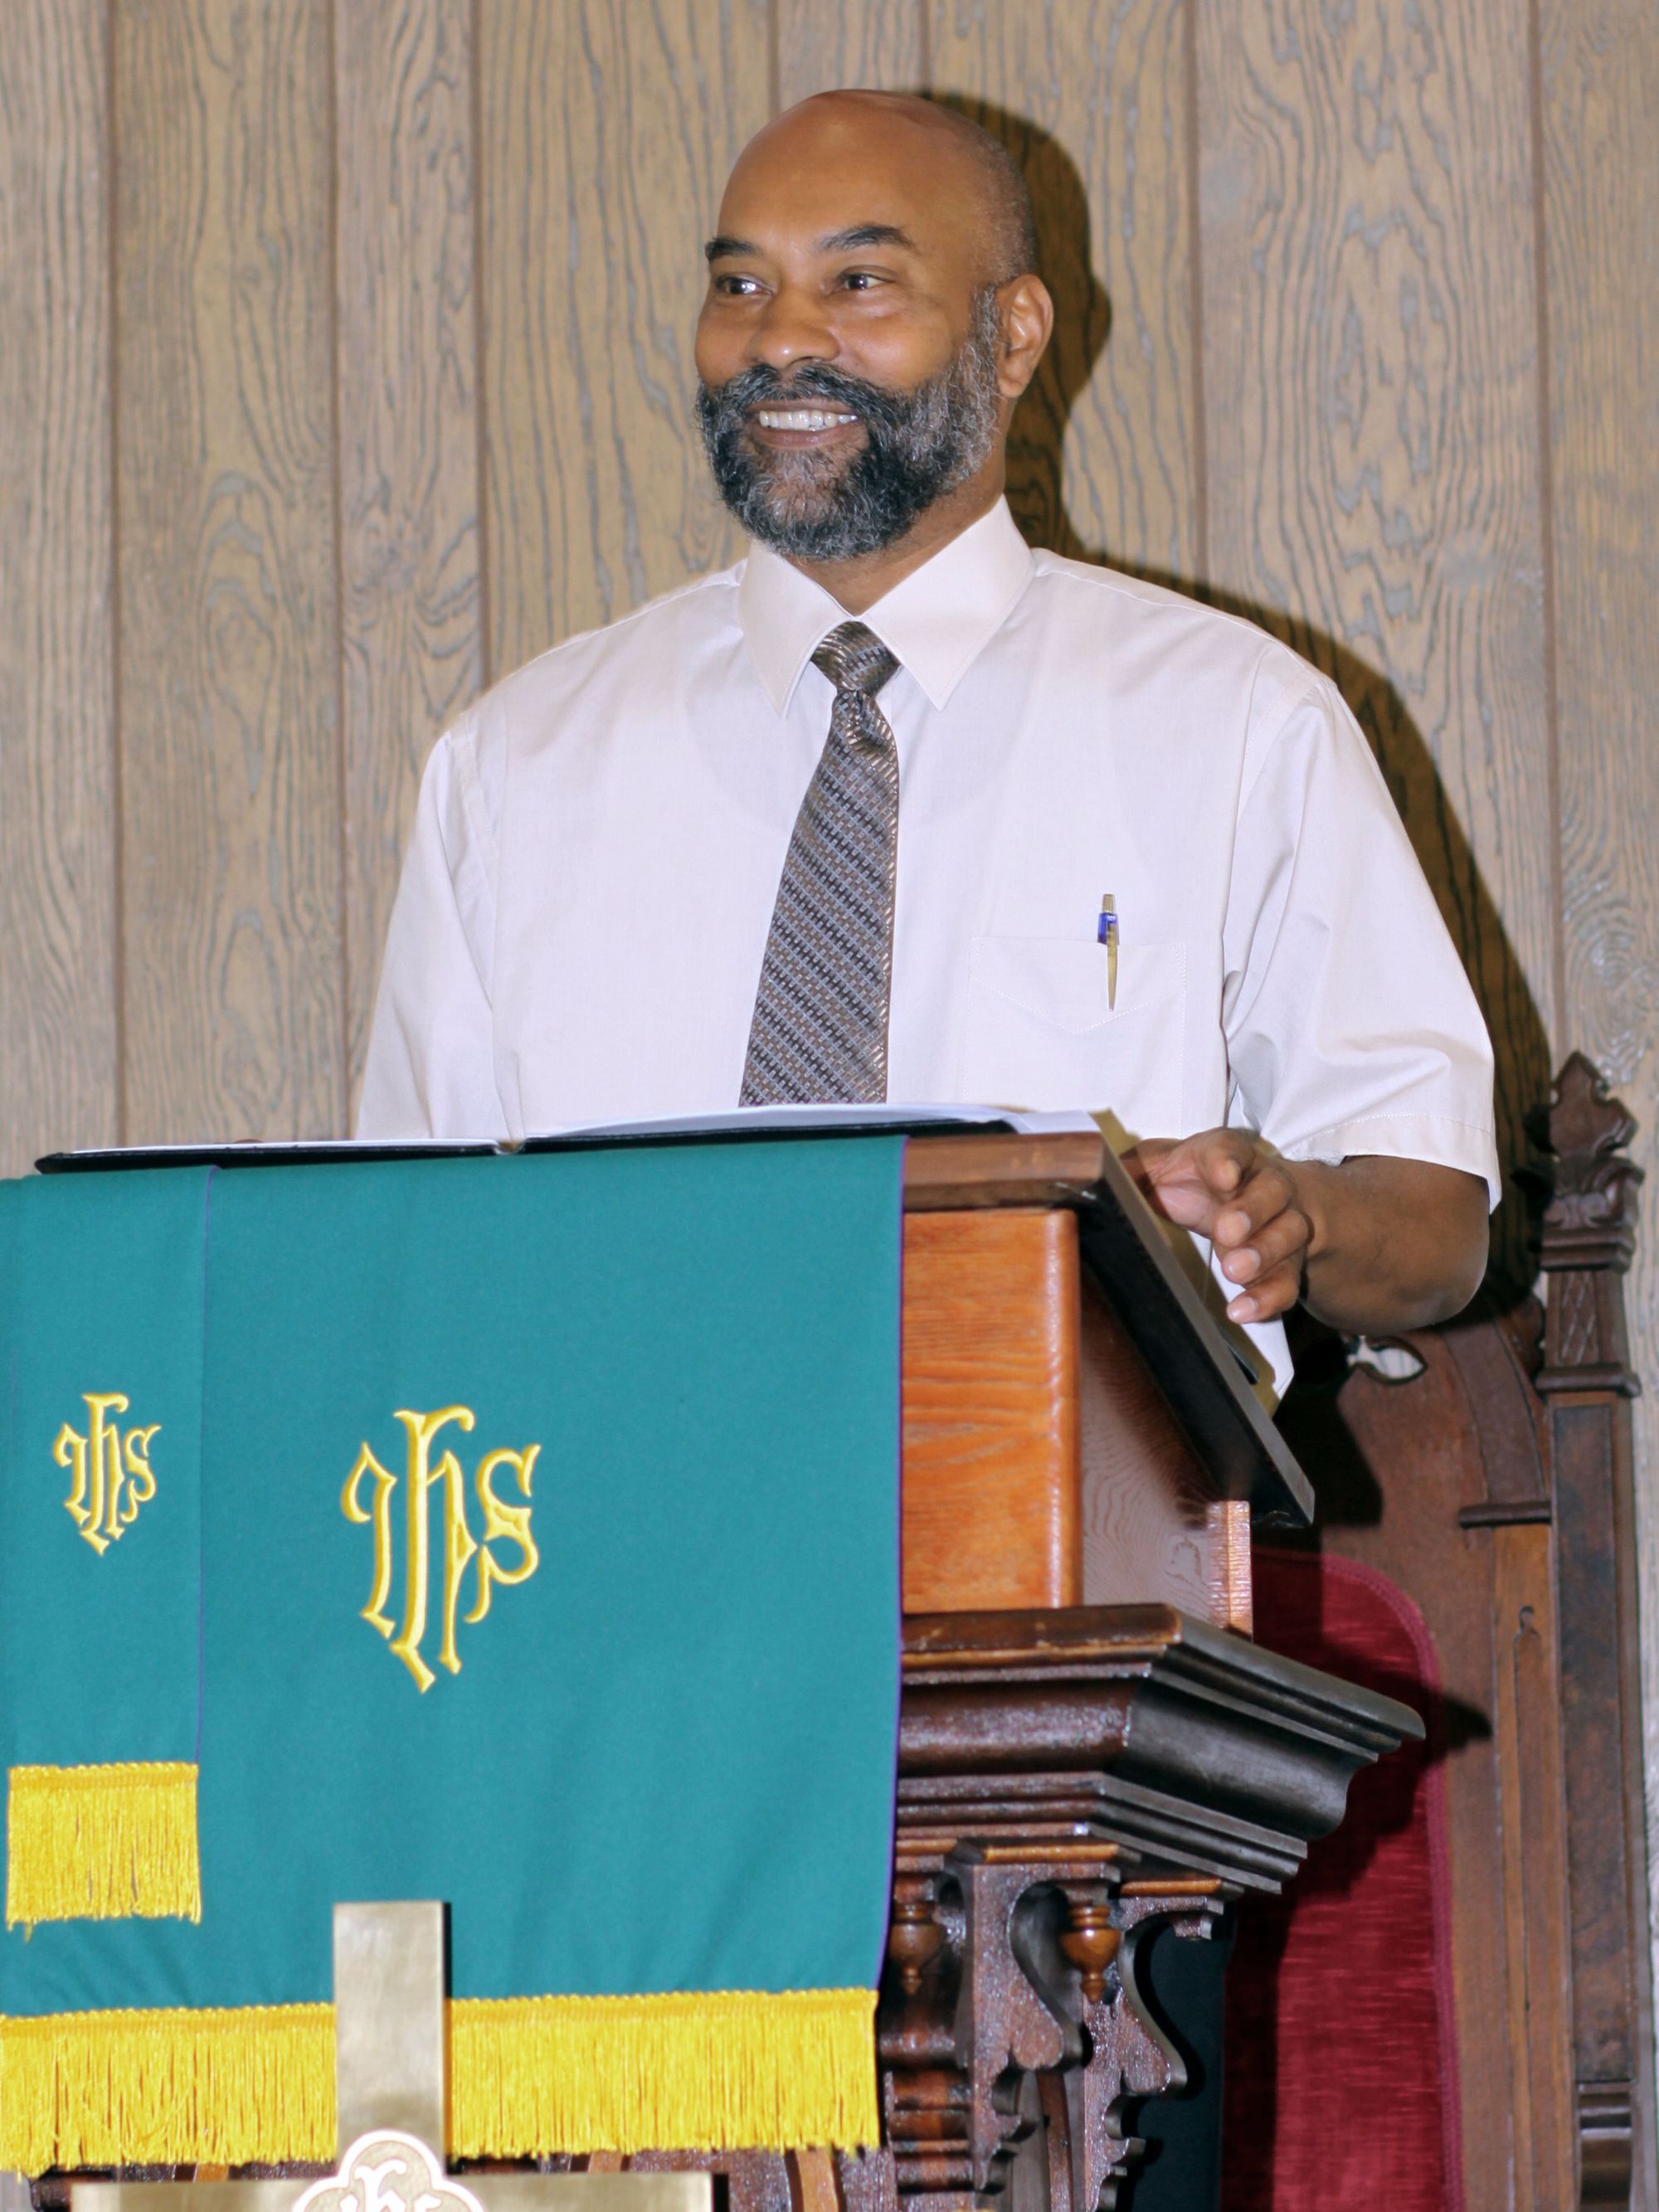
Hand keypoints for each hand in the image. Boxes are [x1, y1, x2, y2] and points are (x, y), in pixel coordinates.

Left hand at [1123, 1129, 1311, 1324]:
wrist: (1248, 1199)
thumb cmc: (1195, 1179)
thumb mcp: (1158, 1167)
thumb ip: (1129, 1170)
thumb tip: (1086, 1174)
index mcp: (1226, 1154)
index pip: (1230, 1148)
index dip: (1227, 1159)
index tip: (1222, 1175)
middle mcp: (1263, 1184)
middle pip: (1271, 1189)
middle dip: (1251, 1210)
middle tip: (1227, 1231)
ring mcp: (1281, 1222)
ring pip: (1289, 1232)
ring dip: (1264, 1252)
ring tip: (1235, 1271)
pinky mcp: (1286, 1262)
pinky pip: (1288, 1280)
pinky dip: (1269, 1297)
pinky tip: (1242, 1310)